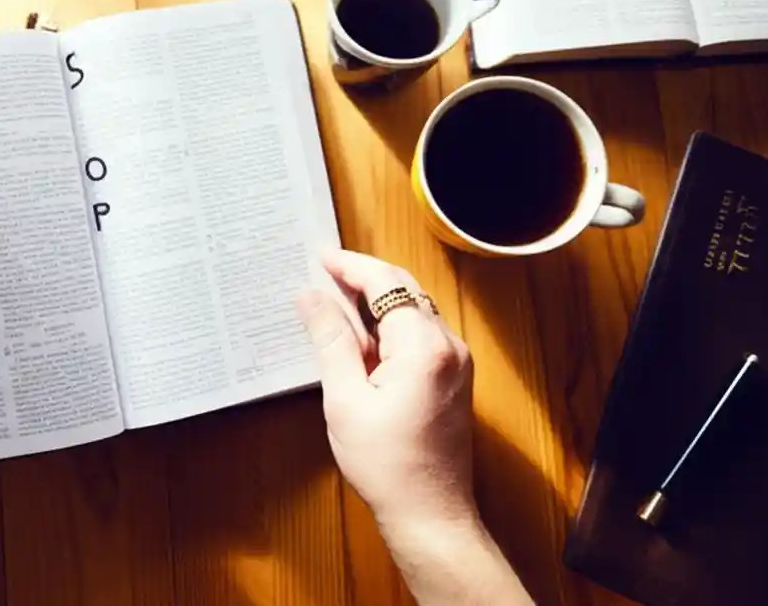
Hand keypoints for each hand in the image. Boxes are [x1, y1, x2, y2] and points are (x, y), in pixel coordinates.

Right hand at [298, 249, 475, 528]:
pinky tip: (361, 333)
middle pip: (404, 289)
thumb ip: (330, 341)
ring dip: (377, 299)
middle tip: (323, 270)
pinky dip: (390, 322)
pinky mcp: (453, 376)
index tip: (319, 255)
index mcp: (424, 347)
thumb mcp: (345, 399)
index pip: (385, 284)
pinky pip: (421, 332)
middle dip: (364, 276)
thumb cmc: (387, 465)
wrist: (430, 512)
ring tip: (335, 298)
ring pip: (414, 309)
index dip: (350, 265)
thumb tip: (311, 297)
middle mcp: (449, 346)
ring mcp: (456, 361)